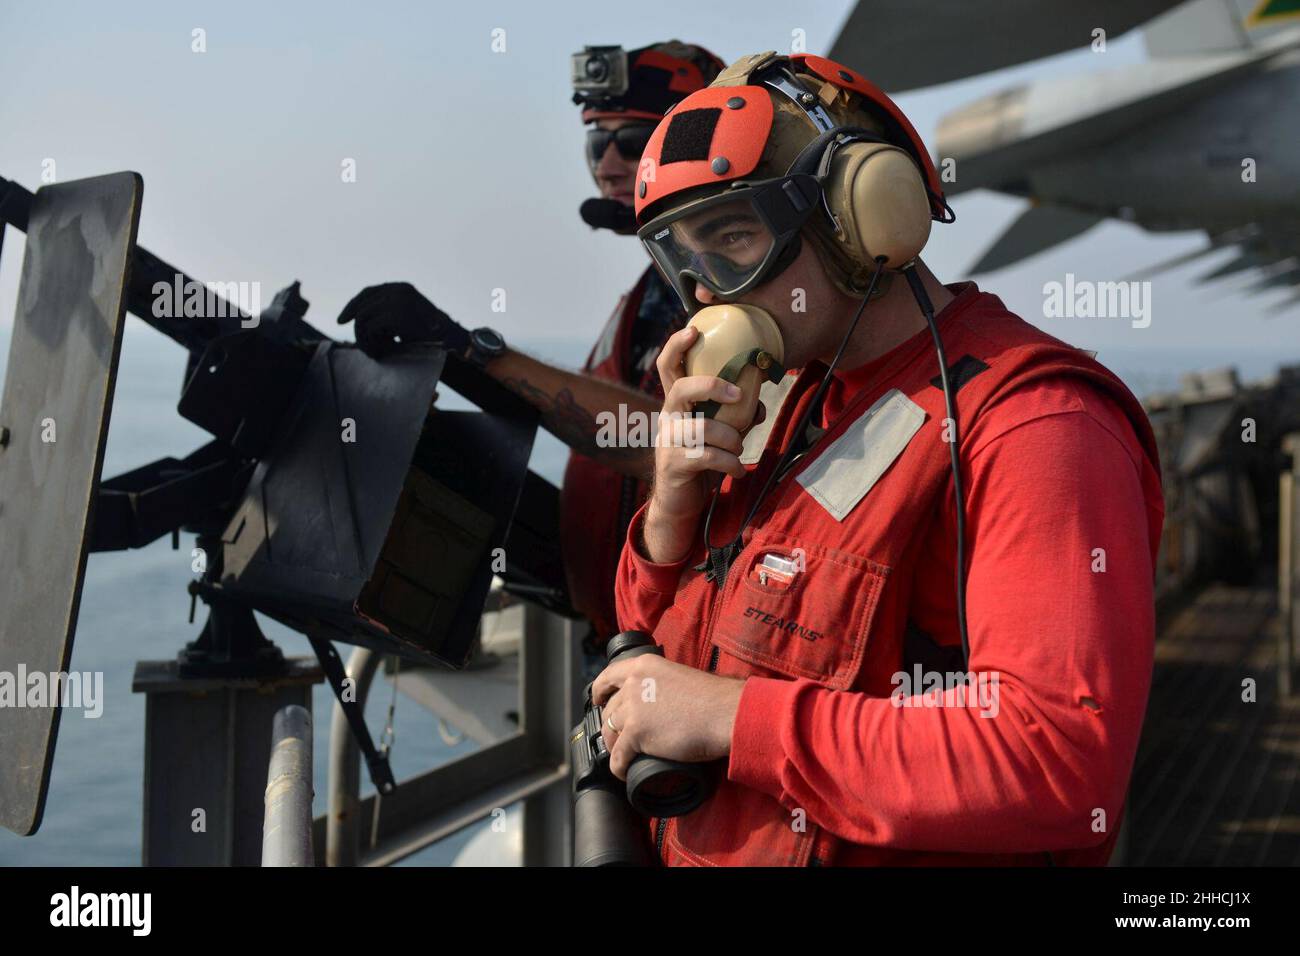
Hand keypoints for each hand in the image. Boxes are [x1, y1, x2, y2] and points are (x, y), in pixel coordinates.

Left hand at [337, 282, 468, 358]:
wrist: (453, 343)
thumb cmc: (432, 337)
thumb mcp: (407, 320)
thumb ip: (387, 313)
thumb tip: (357, 316)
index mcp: (402, 288)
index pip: (368, 292)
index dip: (352, 306)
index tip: (341, 320)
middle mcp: (399, 290)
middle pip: (362, 304)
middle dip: (357, 328)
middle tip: (365, 348)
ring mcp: (398, 300)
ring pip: (363, 318)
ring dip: (365, 339)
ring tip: (376, 352)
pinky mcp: (396, 314)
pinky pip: (369, 328)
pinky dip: (372, 343)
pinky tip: (383, 352)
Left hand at [592, 654, 745, 780]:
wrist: (725, 713)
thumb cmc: (713, 698)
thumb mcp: (678, 677)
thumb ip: (660, 684)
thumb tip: (656, 702)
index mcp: (643, 665)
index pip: (608, 676)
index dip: (599, 691)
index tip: (598, 700)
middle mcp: (633, 684)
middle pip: (609, 708)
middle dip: (610, 725)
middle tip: (618, 736)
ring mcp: (633, 709)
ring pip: (610, 732)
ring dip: (614, 746)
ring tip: (623, 756)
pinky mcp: (636, 734)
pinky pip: (618, 756)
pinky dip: (618, 767)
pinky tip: (624, 773)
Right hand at [642, 326, 746, 561]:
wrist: (679, 500)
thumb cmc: (701, 459)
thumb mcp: (718, 433)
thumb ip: (734, 415)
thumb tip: (759, 402)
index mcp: (677, 405)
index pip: (668, 367)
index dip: (677, 345)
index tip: (695, 329)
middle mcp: (668, 417)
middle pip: (681, 388)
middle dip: (712, 386)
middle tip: (736, 394)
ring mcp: (668, 441)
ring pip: (703, 428)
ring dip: (731, 439)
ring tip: (738, 451)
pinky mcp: (674, 464)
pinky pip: (709, 457)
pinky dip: (731, 464)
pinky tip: (738, 471)